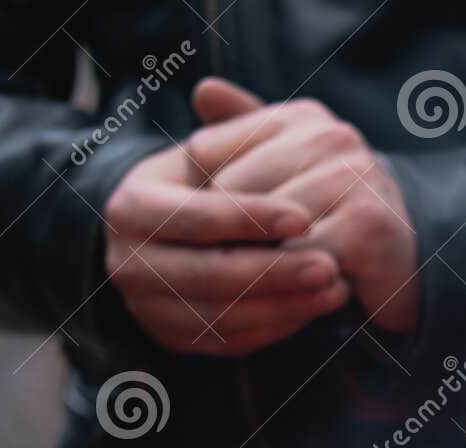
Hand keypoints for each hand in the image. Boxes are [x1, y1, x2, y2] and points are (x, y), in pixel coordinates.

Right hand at [103, 144, 349, 355]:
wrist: (168, 238)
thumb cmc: (200, 184)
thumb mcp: (203, 156)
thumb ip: (220, 135)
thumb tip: (212, 90)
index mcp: (132, 207)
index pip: (198, 217)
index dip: (252, 218)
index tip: (304, 216)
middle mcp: (130, 263)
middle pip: (210, 275)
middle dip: (275, 271)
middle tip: (330, 264)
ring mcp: (149, 308)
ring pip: (223, 315)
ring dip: (286, 304)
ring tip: (335, 285)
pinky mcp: (175, 339)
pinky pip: (230, 340)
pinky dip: (278, 326)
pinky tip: (317, 307)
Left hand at [185, 78, 421, 334]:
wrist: (410, 268)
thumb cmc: (339, 221)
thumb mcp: (290, 172)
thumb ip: (246, 135)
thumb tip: (202, 91)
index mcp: (302, 118)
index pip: (206, 150)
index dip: (199, 198)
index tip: (214, 227)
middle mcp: (331, 137)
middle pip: (230, 190)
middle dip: (223, 236)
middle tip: (225, 266)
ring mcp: (353, 177)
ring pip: (262, 226)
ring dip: (255, 264)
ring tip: (257, 283)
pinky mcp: (367, 225)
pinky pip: (298, 258)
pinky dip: (289, 284)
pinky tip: (294, 294)